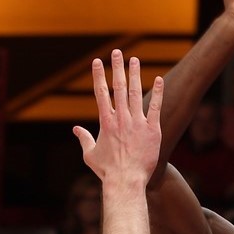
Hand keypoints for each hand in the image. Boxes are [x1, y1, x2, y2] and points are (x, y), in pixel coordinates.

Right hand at [74, 51, 162, 185]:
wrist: (126, 181)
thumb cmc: (107, 170)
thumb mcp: (90, 154)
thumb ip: (83, 139)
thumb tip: (75, 130)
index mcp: (105, 121)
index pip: (100, 92)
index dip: (98, 75)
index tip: (97, 61)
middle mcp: (121, 118)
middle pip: (119, 87)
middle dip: (117, 68)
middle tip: (117, 52)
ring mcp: (137, 123)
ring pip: (136, 93)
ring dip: (135, 74)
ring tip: (134, 60)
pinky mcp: (152, 130)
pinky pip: (156, 107)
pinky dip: (158, 93)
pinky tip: (159, 79)